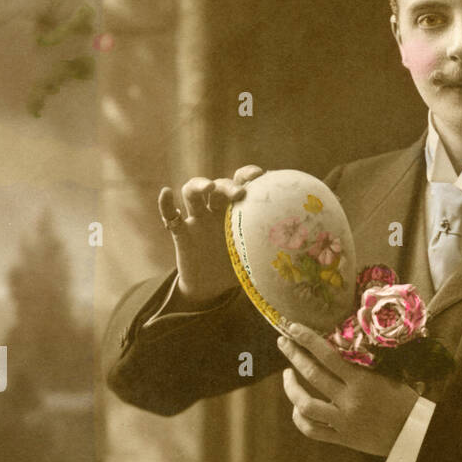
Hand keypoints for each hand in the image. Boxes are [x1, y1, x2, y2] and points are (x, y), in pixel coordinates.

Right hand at [157, 165, 263, 303]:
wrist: (212, 287)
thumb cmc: (237, 267)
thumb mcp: (255, 258)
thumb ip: (270, 251)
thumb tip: (296, 256)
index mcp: (236, 211)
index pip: (241, 182)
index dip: (248, 174)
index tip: (260, 175)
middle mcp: (216, 210)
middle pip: (218, 186)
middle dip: (228, 185)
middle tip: (240, 194)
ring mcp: (197, 219)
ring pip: (192, 192)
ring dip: (199, 184)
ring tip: (208, 186)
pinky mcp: (182, 233)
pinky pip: (170, 215)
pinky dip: (165, 203)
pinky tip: (166, 193)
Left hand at [278, 324, 419, 456]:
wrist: (415, 434)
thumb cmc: (404, 401)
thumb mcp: (388, 376)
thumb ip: (363, 365)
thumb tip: (339, 345)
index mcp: (363, 381)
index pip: (328, 356)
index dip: (308, 339)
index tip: (293, 327)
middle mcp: (350, 400)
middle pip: (312, 374)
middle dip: (293, 355)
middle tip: (283, 342)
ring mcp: (343, 421)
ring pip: (305, 404)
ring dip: (290, 388)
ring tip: (286, 376)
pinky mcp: (342, 438)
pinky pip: (312, 430)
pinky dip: (299, 418)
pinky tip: (296, 408)